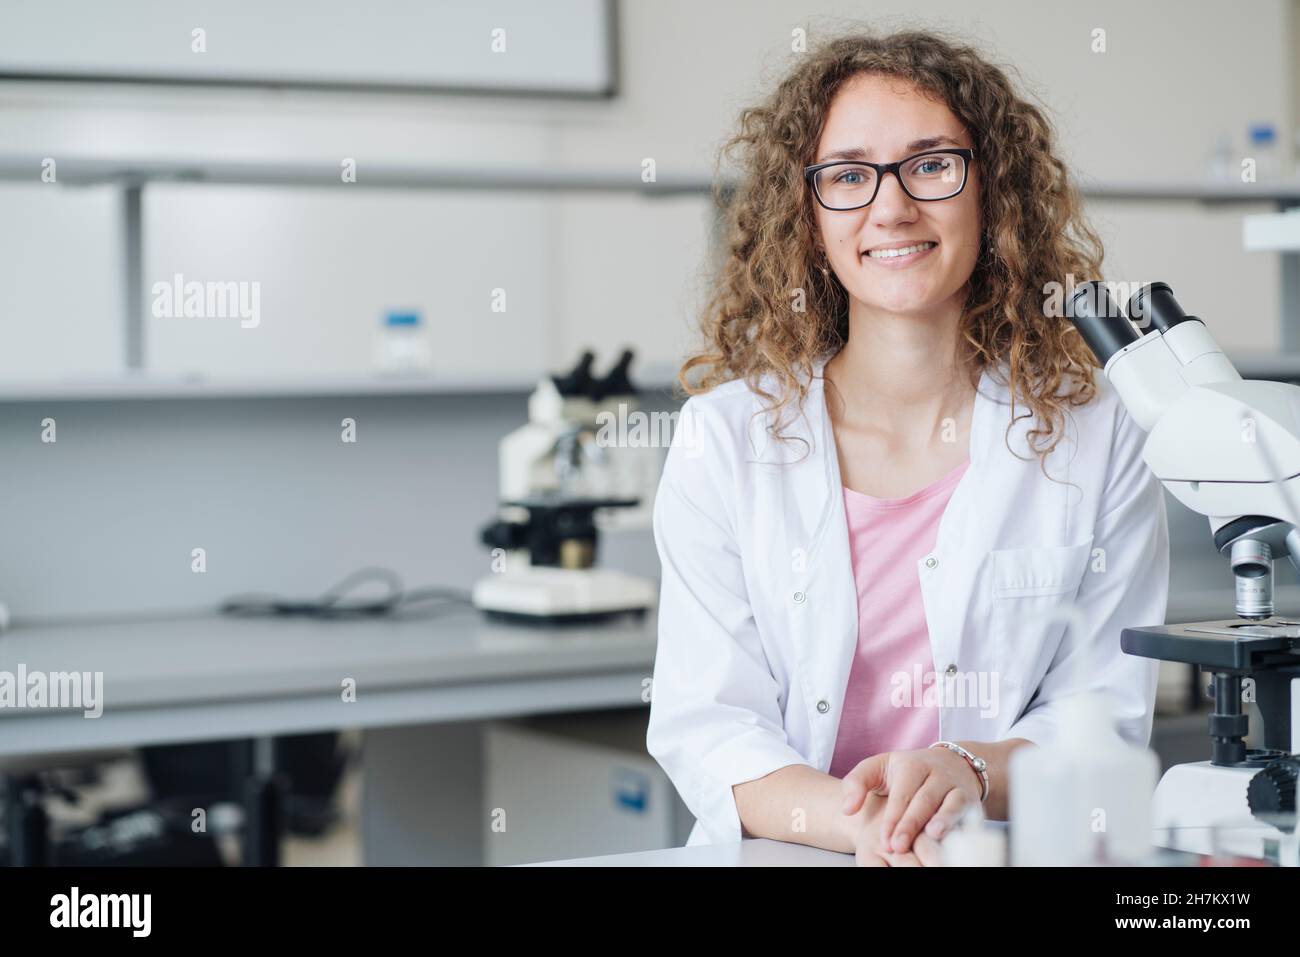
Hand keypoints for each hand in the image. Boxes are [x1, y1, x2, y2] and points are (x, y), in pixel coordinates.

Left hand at [841, 747, 981, 855]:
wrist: (952, 763)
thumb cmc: (906, 772)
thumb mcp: (878, 768)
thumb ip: (856, 783)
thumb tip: (846, 809)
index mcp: (910, 766)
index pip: (900, 794)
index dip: (892, 818)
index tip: (884, 840)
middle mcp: (936, 773)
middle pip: (923, 800)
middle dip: (910, 824)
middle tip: (898, 847)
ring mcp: (955, 786)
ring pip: (949, 803)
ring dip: (942, 821)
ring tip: (930, 837)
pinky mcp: (970, 799)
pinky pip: (967, 811)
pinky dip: (961, 823)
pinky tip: (953, 838)